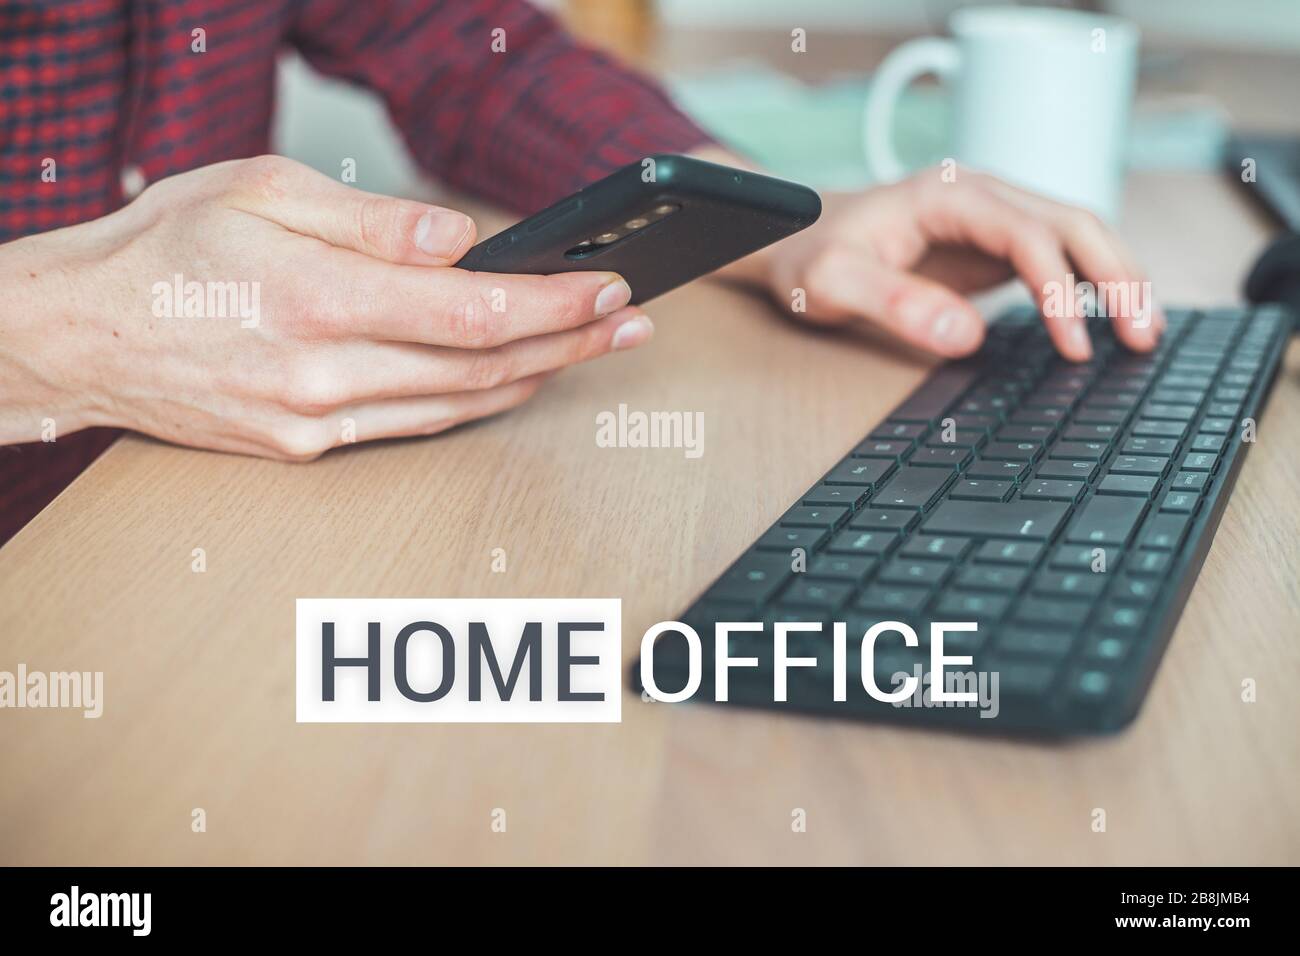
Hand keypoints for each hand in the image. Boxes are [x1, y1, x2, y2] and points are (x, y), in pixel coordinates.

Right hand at [0, 156, 651, 458]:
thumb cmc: (164, 249)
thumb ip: (371, 222)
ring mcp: (315, 424)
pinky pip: (413, 426)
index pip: (474, 311)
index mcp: (317, 300)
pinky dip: (474, 402)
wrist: (79, 336)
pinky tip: (512, 380)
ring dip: (536, 377)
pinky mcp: (304, 449)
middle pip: (483, 367)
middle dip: (571, 344)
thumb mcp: (258, 192)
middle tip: (632, 324)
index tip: (610, 289)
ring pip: (459, 406)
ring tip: (592, 350)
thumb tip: (464, 239)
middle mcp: (323, 375)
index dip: (555, 304)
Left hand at [711, 158, 1162, 360]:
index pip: (1028, 232)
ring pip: (1078, 234)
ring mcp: (993, 218)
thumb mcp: (832, 284)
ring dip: (1118, 278)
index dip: (1059, 288)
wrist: (795, 238)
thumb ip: (893, 304)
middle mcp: (981, 196)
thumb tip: (966, 337)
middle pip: (1073, 223)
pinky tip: (1113, 319)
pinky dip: (1093, 284)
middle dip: (1116, 277)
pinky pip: (1058, 256)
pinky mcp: (994, 244)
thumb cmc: (809, 255)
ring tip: (1145, 332)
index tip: (1074, 344)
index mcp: (949, 196)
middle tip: (1143, 336)